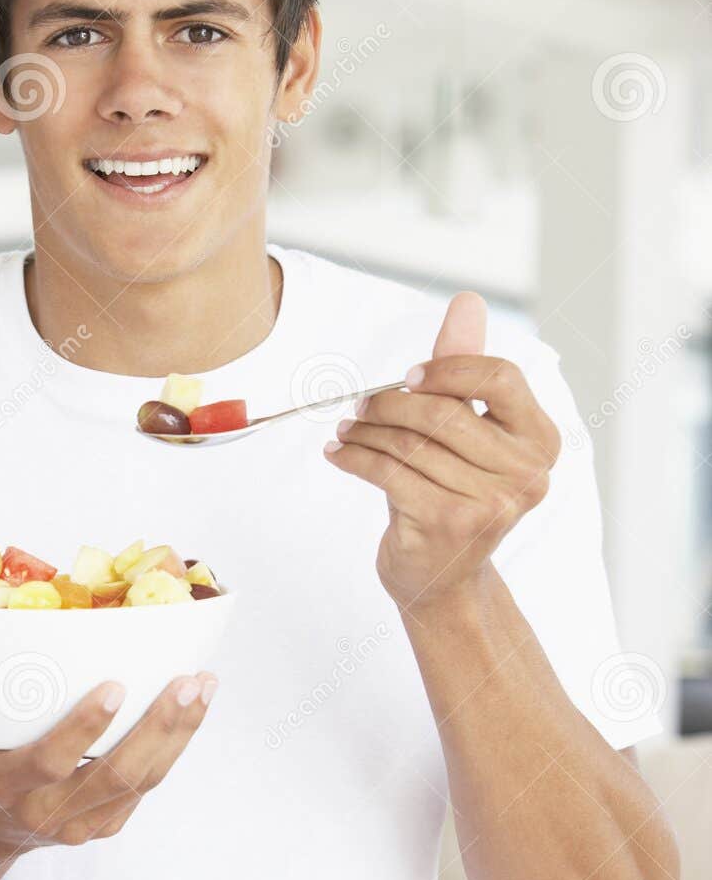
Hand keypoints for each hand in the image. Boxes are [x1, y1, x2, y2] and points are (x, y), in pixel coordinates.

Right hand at [0, 620, 216, 852]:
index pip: (51, 763)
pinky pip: (149, 785)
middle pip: (117, 776)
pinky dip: (176, 746)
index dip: (84, 729)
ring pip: (144, 781)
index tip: (116, 686)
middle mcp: (50, 813)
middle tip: (188, 678)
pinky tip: (195, 703)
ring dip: (180, 734)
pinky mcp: (109, 823)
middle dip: (159, 729)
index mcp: (7, 787)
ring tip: (203, 683)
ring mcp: (85, 824)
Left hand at [323, 292, 560, 608]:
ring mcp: (493, 502)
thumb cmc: (451, 493)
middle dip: (391, 402)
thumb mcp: (462, 432)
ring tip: (346, 428)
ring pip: (411, 443)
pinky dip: (354, 458)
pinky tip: (338, 453)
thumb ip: (464, 368)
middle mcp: (527, 473)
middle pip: (445, 412)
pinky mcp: (451, 522)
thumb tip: (467, 301)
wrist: (441, 578)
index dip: (451, 369)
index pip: (501, 378)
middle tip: (359, 404)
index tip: (411, 376)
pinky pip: (389, 472)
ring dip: (366, 430)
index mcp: (541, 440)